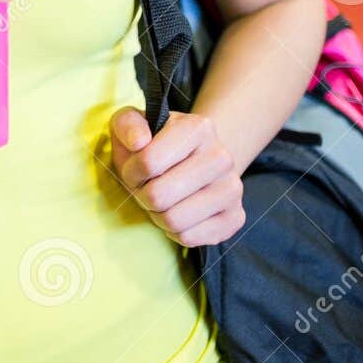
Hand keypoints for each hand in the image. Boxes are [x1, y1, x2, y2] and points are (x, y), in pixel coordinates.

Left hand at [108, 107, 245, 247]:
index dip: (131, 172)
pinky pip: (190, 238)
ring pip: (174, 220)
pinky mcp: (235, 217)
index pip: (148, 162)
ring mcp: (232, 189)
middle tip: (146, 189)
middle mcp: (222, 156)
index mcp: (198, 128)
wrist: (196, 159)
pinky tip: (177, 212)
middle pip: (159, 196)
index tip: (135, 170)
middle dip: (142, 196)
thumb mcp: (132, 123)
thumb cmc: (156, 144)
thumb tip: (138, 142)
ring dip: (157, 216)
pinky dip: (174, 232)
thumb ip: (127, 125)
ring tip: (161, 201)